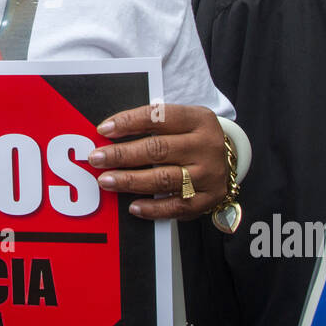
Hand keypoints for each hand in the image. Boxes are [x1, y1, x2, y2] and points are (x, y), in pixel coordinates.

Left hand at [87, 104, 227, 219]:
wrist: (228, 158)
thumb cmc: (193, 137)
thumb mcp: (182, 121)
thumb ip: (152, 124)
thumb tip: (110, 132)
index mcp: (199, 119)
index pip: (159, 117)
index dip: (129, 122)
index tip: (104, 130)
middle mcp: (207, 145)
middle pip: (158, 149)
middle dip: (123, 154)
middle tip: (97, 159)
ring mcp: (210, 173)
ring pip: (165, 178)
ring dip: (131, 180)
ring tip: (107, 181)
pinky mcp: (209, 198)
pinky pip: (177, 206)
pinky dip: (153, 208)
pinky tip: (133, 207)